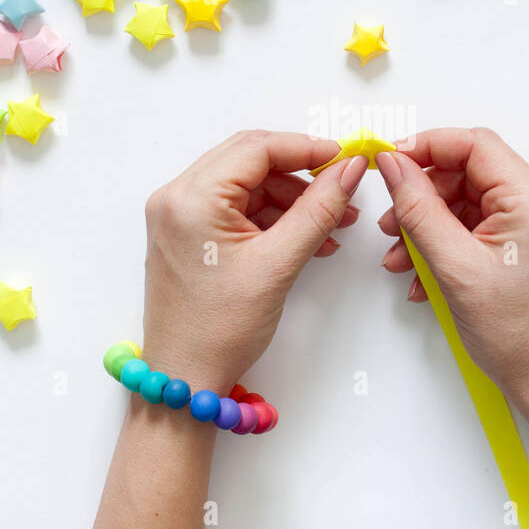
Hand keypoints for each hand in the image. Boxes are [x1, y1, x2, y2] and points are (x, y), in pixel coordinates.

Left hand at [142, 131, 366, 390]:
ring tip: (333, 224)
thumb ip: (319, 209)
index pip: (256, 148)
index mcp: (190, 198)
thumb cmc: (220, 330)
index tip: (346, 160)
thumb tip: (351, 168)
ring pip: (246, 184)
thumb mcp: (278, 264)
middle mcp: (176, 197)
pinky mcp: (186, 235)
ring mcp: (178, 216)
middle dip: (301, 173)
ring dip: (291, 198)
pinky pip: (236, 208)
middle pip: (250, 160)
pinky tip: (307, 237)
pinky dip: (272, 217)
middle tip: (342, 188)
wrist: (185, 380)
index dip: (307, 148)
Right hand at [376, 128, 528, 403]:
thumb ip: (418, 209)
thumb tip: (393, 165)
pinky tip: (425, 272)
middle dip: (424, 197)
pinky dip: (450, 240)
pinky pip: (482, 222)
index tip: (390, 163)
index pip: (475, 145)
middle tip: (391, 224)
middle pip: (471, 171)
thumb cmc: (516, 335)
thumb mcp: (453, 267)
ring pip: (471, 199)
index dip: (426, 148)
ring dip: (431, 224)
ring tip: (402, 258)